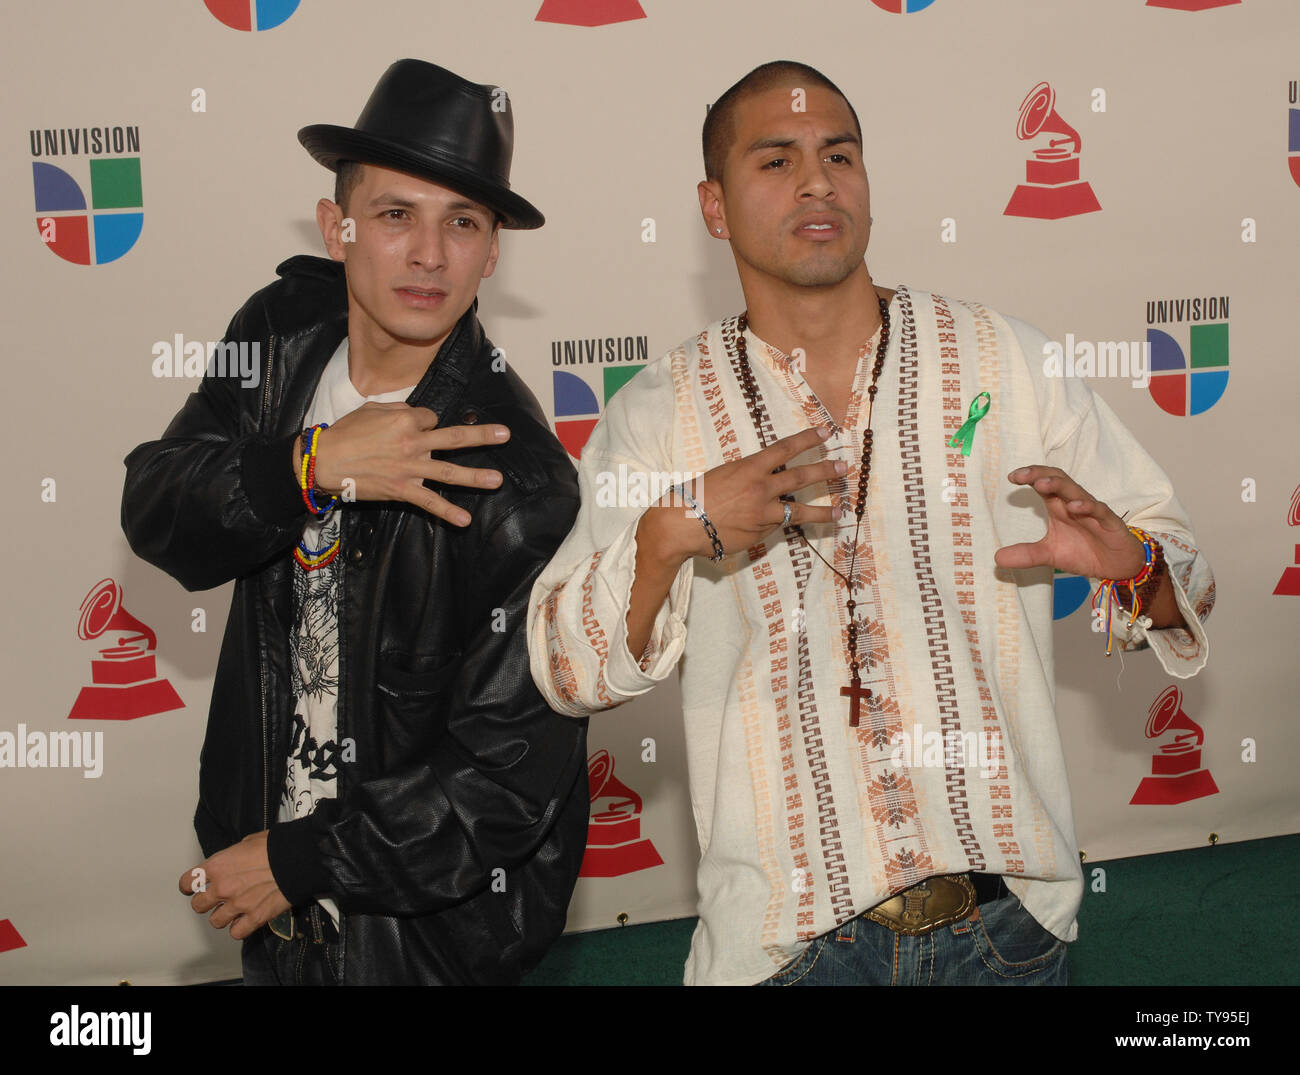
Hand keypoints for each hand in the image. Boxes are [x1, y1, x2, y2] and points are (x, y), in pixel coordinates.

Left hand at [180, 830, 291, 941]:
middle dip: (207, 902)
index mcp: (218, 866)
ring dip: (224, 917)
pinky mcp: (254, 917)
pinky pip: (236, 932)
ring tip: (235, 910)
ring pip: (215, 922)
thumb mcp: (248, 842)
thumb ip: (233, 856)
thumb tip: (234, 861)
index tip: (194, 887)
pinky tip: (246, 920)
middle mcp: (222, 887)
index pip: (187, 883)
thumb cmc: (277, 846)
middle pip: (198, 905)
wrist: (298, 857)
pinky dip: (240, 928)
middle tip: (217, 899)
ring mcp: (237, 904)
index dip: (190, 886)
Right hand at [293, 402, 508, 526]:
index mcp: (406, 419)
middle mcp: (413, 442)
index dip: (426, 423)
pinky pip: (429, 502)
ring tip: (498, 480)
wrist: (323, 461)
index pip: (431, 419)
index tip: (417, 429)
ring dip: (476, 477)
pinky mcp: (402, 490)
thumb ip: (398, 409)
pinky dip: (447, 512)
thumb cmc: (344, 433)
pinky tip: (464, 520)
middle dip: (482, 437)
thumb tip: (418, 414)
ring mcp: (410, 468)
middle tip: (505, 435)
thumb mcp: (371, 409)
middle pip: (455, 438)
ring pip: (449, 472)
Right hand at [653, 426, 845, 561]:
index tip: (825, 431)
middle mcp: (761, 488)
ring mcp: (763, 513)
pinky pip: (779, 526)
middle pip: (801, 476)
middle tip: (843, 467)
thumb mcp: (723, 475)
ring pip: (800, 510)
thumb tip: (763, 478)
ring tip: (840, 510)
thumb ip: (747, 475)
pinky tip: (798, 526)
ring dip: (823, 510)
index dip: (807, 439)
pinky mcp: (761, 534)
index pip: (785, 449)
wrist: (683, 524)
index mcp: (750, 468)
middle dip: (825, 471)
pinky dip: (787, 525)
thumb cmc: (695, 496)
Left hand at [995, 466, 1144, 580]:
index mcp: (1059, 507)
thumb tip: (996, 558)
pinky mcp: (1110, 522)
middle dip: (1040, 474)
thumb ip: (1026, 554)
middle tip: (1022, 475)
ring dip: (1059, 486)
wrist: (1118, 566)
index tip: (1011, 477)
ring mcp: (1093, 511)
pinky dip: (1086, 506)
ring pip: (1076, 491)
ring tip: (1041, 484)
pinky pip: (1099, 510)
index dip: (1029, 477)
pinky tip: (1073, 506)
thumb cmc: (1085, 551)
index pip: (1043, 484)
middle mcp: (1075, 504)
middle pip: (1058, 480)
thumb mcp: (1050, 555)